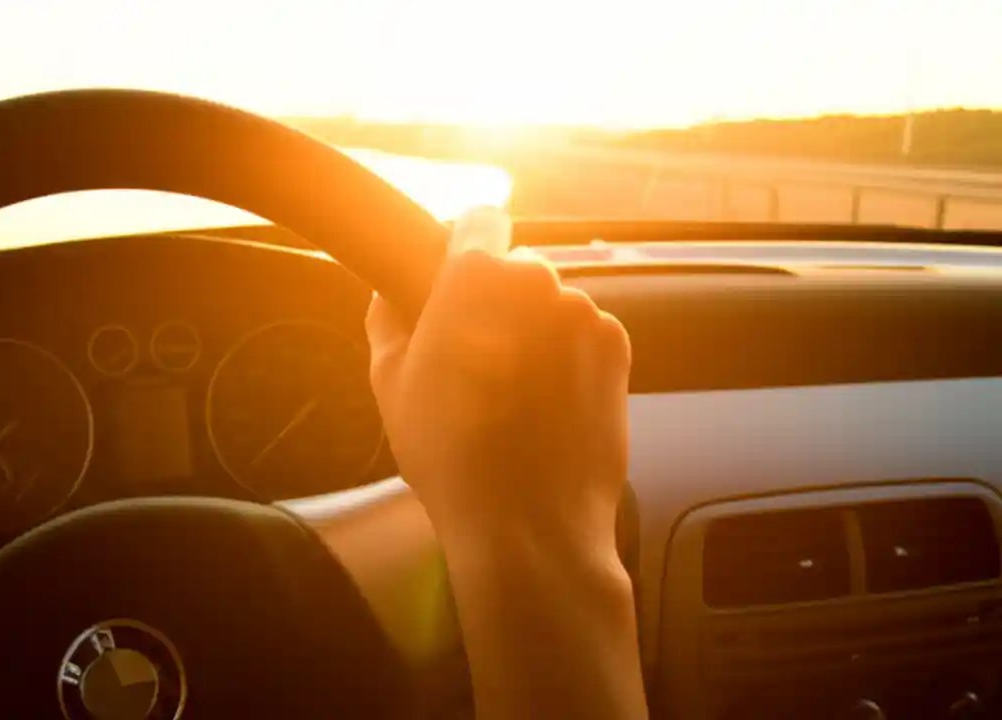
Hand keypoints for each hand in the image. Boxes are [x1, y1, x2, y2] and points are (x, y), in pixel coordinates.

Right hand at [366, 209, 630, 541]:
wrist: (526, 522)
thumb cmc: (449, 455)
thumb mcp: (390, 383)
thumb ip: (388, 319)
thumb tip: (390, 295)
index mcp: (478, 276)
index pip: (479, 219)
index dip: (465, 247)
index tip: (454, 281)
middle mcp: (539, 281)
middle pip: (517, 269)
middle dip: (499, 301)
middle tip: (477, 358)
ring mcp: (586, 315)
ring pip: (553, 305)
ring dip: (536, 332)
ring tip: (513, 395)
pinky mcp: (619, 351)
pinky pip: (585, 336)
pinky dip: (569, 359)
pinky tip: (547, 407)